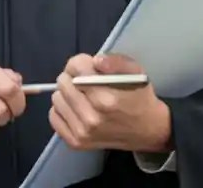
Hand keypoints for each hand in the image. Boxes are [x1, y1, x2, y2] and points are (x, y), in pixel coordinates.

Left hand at [49, 53, 171, 152]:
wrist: (147, 130)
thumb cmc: (139, 98)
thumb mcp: (136, 72)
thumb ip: (116, 62)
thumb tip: (95, 60)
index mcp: (106, 98)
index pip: (76, 68)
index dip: (80, 62)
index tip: (88, 65)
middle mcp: (92, 117)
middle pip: (63, 82)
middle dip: (73, 76)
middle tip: (85, 80)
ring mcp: (82, 132)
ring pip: (57, 99)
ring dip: (67, 93)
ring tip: (82, 94)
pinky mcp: (76, 142)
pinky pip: (54, 116)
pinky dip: (62, 109)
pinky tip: (76, 108)